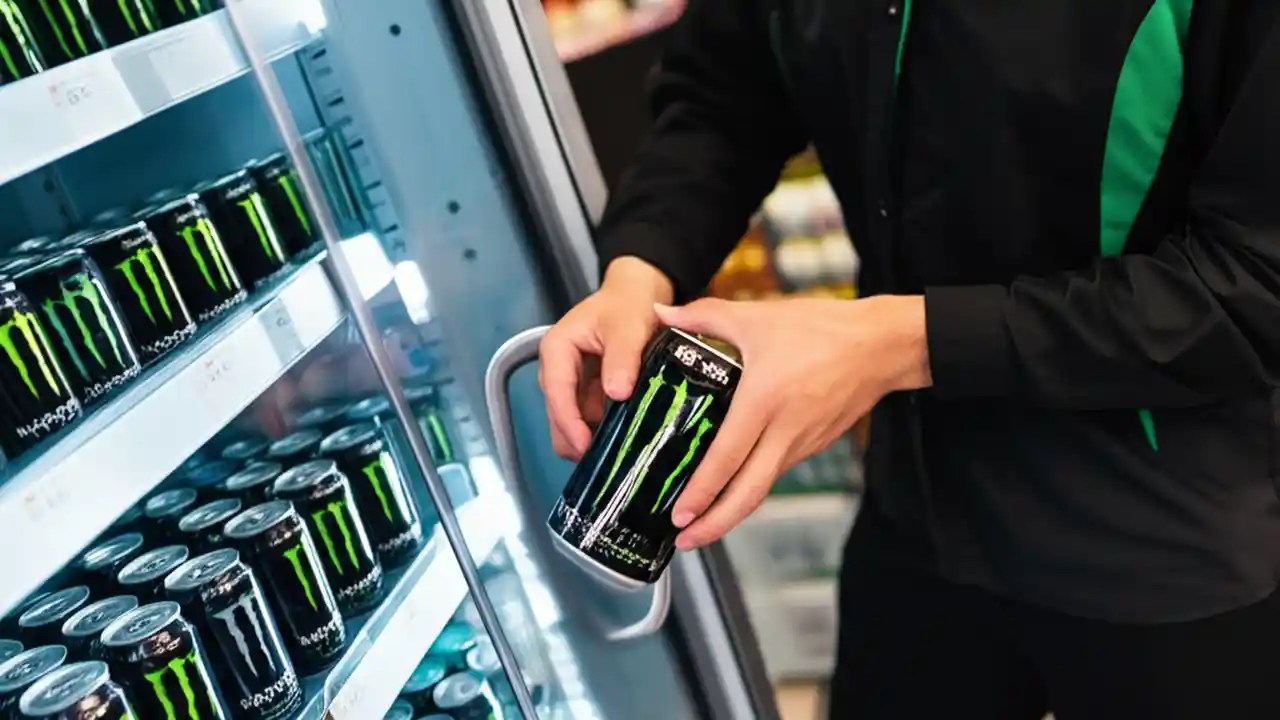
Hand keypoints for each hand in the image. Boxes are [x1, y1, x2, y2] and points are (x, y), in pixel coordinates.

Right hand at [539, 257, 674, 459]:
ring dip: (589, 439)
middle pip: (557, 415)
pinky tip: (621, 442)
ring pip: (570, 423)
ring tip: (617, 455)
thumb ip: (623, 357)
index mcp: (557, 350)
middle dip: (576, 439)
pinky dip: (600, 433)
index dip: (569, 423)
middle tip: (607, 461)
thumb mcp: (629, 326)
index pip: (557, 393)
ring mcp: (569, 385)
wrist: (635, 297)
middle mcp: (556, 370)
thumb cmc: (628, 306)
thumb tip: (617, 394)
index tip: (586, 448)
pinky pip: (587, 420)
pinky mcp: (584, 394)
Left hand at [659, 295, 930, 548]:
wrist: (880, 344)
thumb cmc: (820, 328)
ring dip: (733, 511)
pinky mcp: (815, 444)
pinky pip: (777, 471)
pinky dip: (753, 487)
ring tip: (702, 524)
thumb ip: (704, 315)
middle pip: (749, 493)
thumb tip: (659, 315)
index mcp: (763, 400)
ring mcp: (803, 442)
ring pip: (764, 487)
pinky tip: (734, 488)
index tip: (679, 513)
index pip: (727, 457)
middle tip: (686, 540)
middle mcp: (784, 431)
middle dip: (716, 524)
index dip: (702, 491)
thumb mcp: (757, 315)